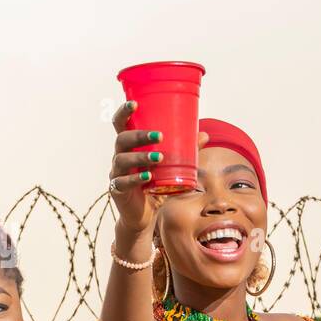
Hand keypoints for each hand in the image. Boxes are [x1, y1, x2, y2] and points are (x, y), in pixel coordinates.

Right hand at [109, 100, 208, 235]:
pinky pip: (123, 182)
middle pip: (122, 139)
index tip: (135, 103)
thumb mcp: (169, 167)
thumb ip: (184, 151)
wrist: (143, 216)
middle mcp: (120, 157)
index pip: (120, 124)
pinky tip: (148, 177)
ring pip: (123, 159)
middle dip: (139, 135)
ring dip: (141, 157)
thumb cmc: (154, 186)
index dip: (124, 112)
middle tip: (160, 135)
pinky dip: (136, 179)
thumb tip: (204, 134)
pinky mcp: (117, 190)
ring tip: (159, 158)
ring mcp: (117, 173)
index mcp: (129, 147)